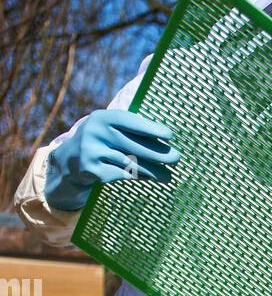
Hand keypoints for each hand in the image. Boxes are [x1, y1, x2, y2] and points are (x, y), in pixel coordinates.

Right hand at [44, 109, 179, 211]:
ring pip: (129, 163)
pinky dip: (134, 176)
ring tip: (168, 176)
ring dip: (152, 171)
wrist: (70, 162)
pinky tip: (146, 177)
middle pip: (131, 144)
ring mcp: (91, 152)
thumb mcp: (110, 130)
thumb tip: (165, 141)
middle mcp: (94, 132)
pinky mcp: (91, 170)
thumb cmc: (101, 142)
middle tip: (176, 159)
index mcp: (101, 118)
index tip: (169, 134)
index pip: (127, 120)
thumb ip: (130, 131)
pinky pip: (120, 175)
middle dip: (157, 153)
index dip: (149, 127)